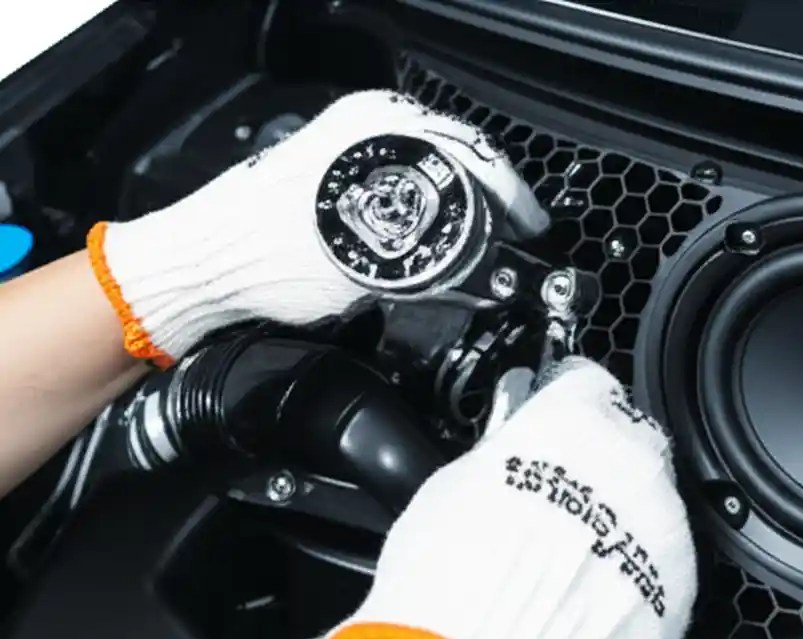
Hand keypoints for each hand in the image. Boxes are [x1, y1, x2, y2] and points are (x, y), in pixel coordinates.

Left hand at [89, 89, 548, 367]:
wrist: (200, 265)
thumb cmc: (264, 258)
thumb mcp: (370, 270)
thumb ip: (436, 269)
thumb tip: (481, 280)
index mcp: (379, 130)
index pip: (475, 156)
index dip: (514, 201)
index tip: (530, 232)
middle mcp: (364, 123)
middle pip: (458, 156)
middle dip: (492, 201)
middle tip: (513, 240)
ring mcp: (346, 139)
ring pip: (430, 165)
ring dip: (460, 202)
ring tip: (481, 241)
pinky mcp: (331, 162)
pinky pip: (399, 173)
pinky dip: (425, 202)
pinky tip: (433, 233)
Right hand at [303, 358, 697, 638]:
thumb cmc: (450, 586)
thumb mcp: (454, 486)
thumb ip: (504, 453)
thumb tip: (509, 453)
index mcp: (576, 420)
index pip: (588, 382)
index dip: (566, 404)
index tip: (558, 420)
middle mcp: (633, 465)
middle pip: (629, 445)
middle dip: (598, 469)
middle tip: (550, 509)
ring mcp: (664, 532)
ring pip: (652, 510)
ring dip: (620, 526)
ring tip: (561, 570)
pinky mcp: (680, 595)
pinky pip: (663, 572)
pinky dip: (634, 583)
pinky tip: (584, 605)